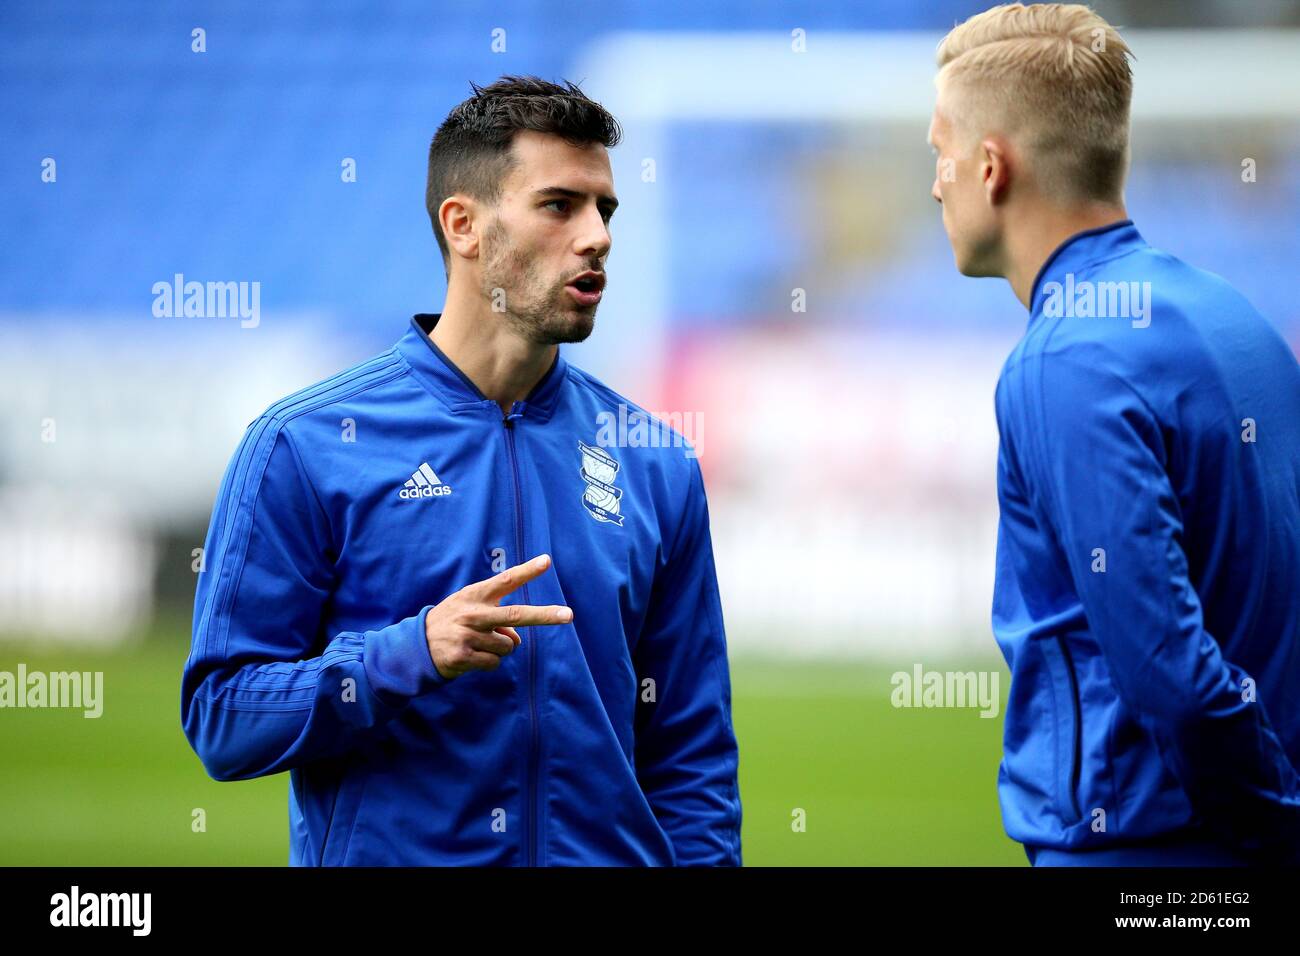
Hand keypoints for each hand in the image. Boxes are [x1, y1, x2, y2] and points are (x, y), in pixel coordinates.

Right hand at [424, 553, 571, 679]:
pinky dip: (489, 662)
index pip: (505, 580)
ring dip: (500, 648)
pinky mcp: (463, 657)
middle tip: (569, 614)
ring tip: (478, 644)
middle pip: (516, 615)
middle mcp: (473, 613)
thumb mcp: (469, 609)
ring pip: (508, 646)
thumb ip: (497, 617)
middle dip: (545, 615)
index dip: (526, 570)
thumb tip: (516, 640)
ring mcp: (468, 635)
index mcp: (475, 596)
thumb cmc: (452, 622)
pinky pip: (495, 663)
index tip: (546, 561)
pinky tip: (471, 656)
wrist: (416, 645)